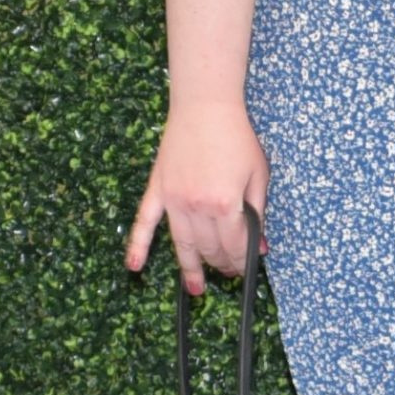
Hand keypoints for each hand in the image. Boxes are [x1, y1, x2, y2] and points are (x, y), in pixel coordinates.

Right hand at [125, 100, 269, 293]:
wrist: (205, 107)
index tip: (249, 266)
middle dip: (223, 264)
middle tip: (231, 272)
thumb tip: (259, 245)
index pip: (235, 244)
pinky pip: (145, 223)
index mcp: (225, 204)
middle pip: (210, 248)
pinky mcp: (158, 190)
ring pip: (183, 244)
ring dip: (191, 268)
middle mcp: (197, 207)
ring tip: (198, 287)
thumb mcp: (258, 174)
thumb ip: (258, 211)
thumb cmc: (236, 138)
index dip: (244, 259)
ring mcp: (174, 200)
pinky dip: (138, 246)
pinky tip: (134, 267)